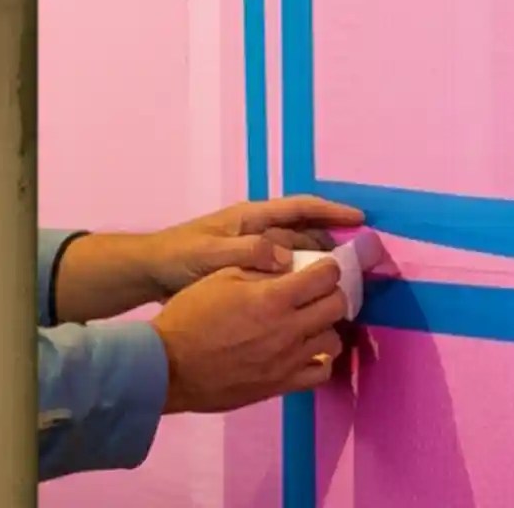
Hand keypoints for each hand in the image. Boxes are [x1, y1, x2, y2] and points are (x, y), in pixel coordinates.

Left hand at [146, 196, 364, 296]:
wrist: (150, 273)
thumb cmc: (177, 256)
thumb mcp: (211, 253)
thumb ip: (247, 252)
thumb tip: (287, 258)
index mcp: (252, 219)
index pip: (300, 209)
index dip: (331, 212)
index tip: (360, 219)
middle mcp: (259, 232)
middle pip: (306, 234)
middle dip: (334, 244)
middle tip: (362, 262)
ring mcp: (255, 253)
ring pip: (298, 257)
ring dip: (320, 267)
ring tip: (346, 286)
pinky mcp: (250, 274)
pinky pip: (284, 277)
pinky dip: (301, 285)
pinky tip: (314, 304)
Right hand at [149, 257, 346, 413]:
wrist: (168, 365)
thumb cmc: (189, 315)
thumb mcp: (220, 277)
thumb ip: (260, 269)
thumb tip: (290, 264)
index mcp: (274, 297)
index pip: (326, 276)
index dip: (328, 266)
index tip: (321, 267)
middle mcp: (289, 329)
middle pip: (337, 306)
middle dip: (332, 292)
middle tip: (317, 292)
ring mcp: (289, 361)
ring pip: (334, 340)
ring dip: (326, 326)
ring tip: (309, 323)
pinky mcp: (282, 385)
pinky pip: (321, 372)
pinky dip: (320, 359)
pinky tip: (306, 351)